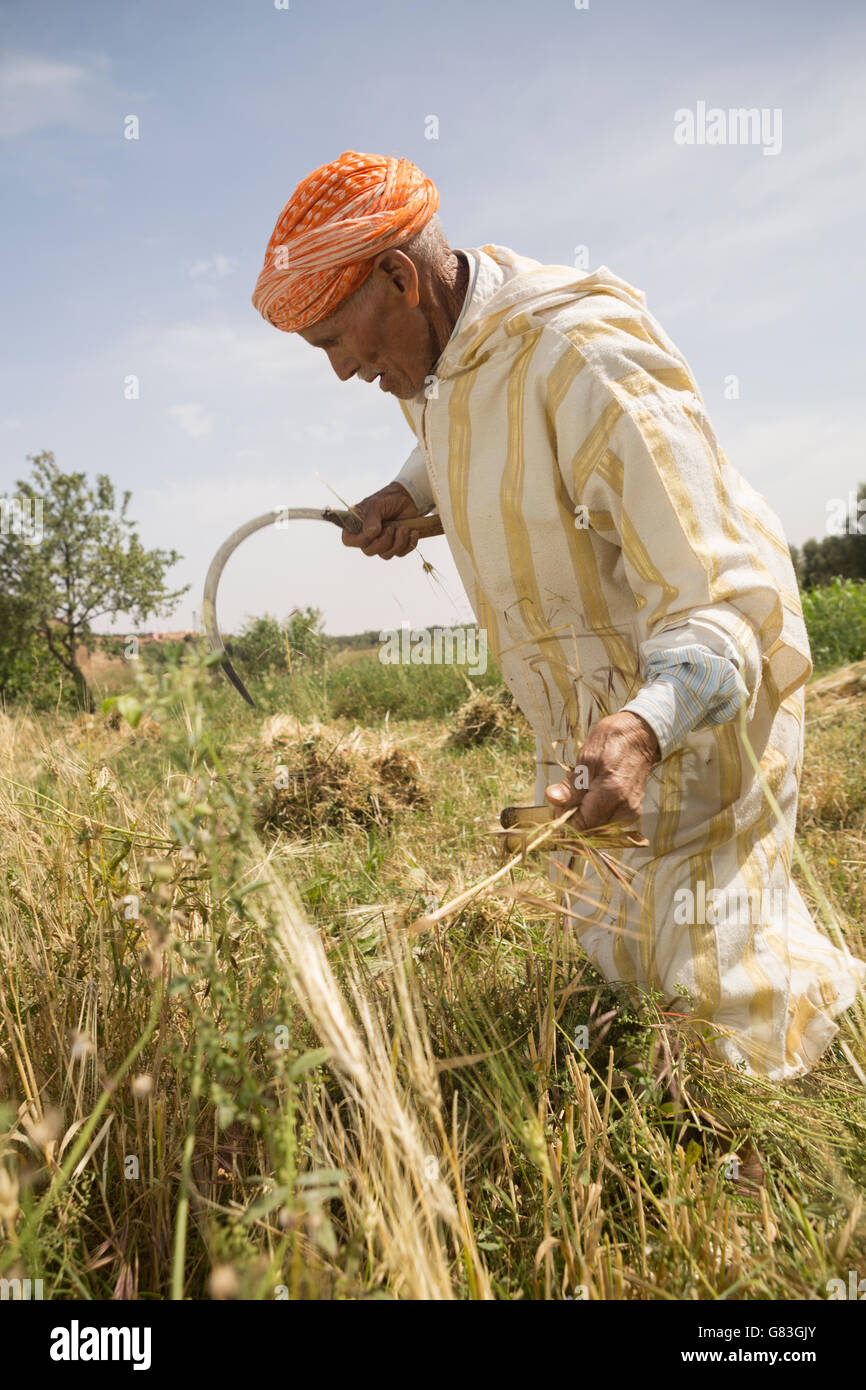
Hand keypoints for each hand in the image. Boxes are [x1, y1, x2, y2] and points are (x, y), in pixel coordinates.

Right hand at [341, 482, 421, 559]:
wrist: (408, 498)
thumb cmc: (388, 499)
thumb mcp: (376, 504)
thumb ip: (371, 518)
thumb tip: (371, 533)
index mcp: (357, 525)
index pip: (348, 541)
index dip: (359, 540)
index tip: (372, 532)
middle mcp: (367, 536)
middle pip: (369, 551)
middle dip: (383, 541)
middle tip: (391, 528)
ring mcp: (382, 542)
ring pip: (386, 555)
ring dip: (397, 542)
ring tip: (404, 528)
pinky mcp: (396, 545)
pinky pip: (401, 553)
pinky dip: (408, 544)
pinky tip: (412, 532)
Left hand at [544, 711, 659, 831]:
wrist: (639, 735)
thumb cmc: (611, 742)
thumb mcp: (585, 760)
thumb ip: (570, 787)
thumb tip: (552, 800)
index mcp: (611, 795)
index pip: (581, 825)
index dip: (565, 817)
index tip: (560, 802)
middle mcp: (624, 809)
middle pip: (589, 828)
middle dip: (575, 814)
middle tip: (573, 790)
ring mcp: (631, 812)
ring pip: (597, 826)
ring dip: (586, 812)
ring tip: (586, 788)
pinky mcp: (632, 811)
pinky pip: (607, 820)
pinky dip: (597, 810)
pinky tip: (596, 793)